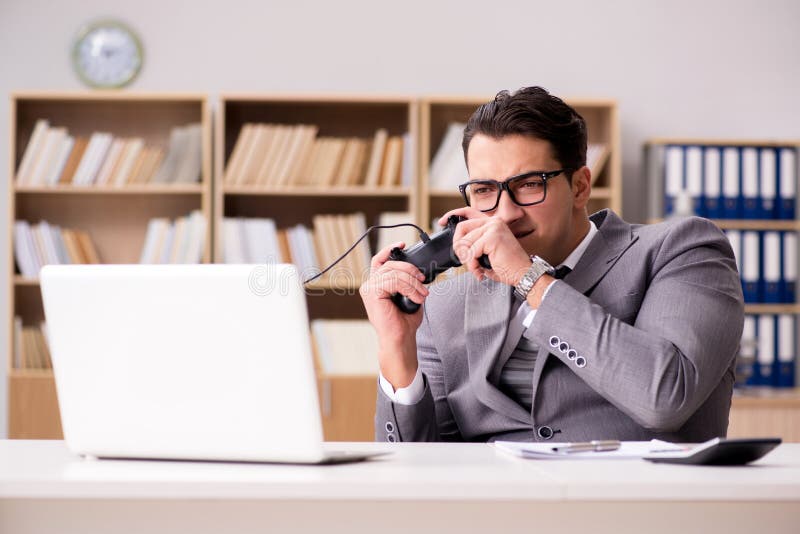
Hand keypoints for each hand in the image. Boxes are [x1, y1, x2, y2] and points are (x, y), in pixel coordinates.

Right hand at [359, 242, 427, 387]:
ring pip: (394, 273)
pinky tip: (416, 299)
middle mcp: (370, 285)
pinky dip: (409, 288)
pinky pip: (394, 281)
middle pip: (391, 264)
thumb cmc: (403, 322)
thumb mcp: (409, 296)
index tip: (403, 245)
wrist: (400, 340)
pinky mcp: (372, 293)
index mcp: (376, 284)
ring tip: (422, 294)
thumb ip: (409, 281)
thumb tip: (419, 270)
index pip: (380, 261)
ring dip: (413, 282)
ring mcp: (369, 288)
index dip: (389, 250)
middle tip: (424, 283)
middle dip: (411, 271)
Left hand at [438, 207, 531, 286]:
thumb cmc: (507, 266)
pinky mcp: (492, 237)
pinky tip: (481, 271)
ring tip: (477, 269)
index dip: (452, 215)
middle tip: (465, 260)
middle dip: (458, 247)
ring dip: (468, 261)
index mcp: (492, 223)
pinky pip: (471, 252)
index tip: (442, 222)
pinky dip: (472, 265)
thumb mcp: (486, 251)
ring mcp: (493, 228)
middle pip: (461, 228)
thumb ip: (474, 244)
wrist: (523, 274)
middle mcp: (493, 222)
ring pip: (465, 243)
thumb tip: (457, 245)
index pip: (468, 212)